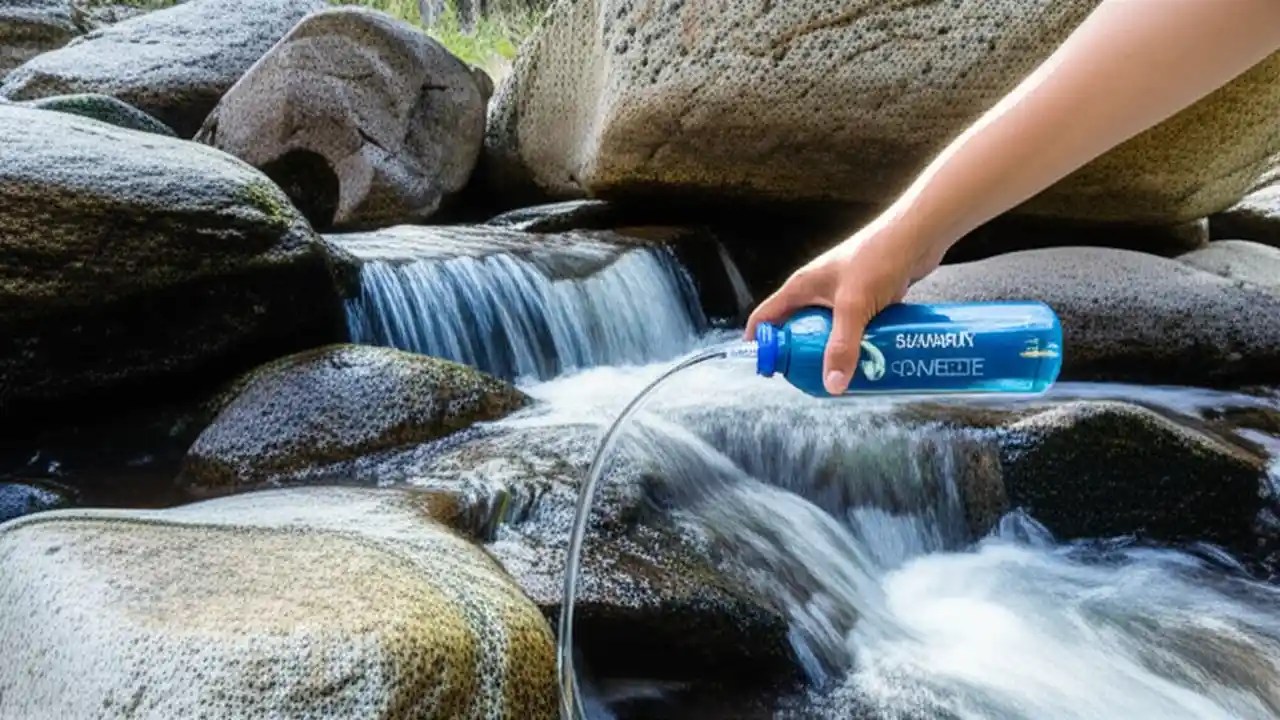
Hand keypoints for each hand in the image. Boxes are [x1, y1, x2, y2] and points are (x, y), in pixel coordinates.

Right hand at [744, 218, 944, 394]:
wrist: (917, 235)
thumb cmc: (878, 257)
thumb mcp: (853, 305)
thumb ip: (842, 346)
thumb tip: (833, 386)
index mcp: (800, 287)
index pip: (765, 317)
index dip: (760, 344)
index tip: (767, 372)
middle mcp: (816, 291)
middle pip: (797, 330)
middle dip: (801, 355)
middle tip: (809, 381)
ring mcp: (842, 295)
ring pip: (829, 332)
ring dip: (835, 353)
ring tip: (843, 377)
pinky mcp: (866, 300)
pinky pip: (855, 329)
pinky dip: (859, 344)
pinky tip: (870, 359)